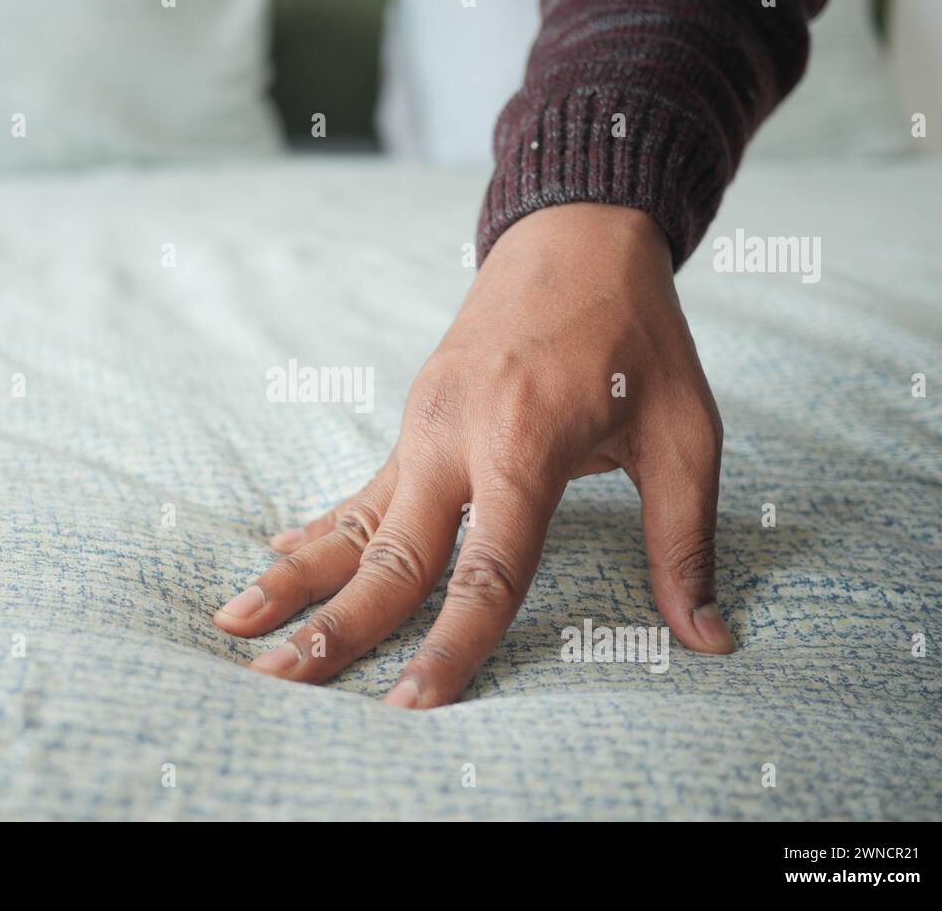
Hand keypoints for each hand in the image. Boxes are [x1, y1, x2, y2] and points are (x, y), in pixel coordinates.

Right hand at [214, 203, 733, 707]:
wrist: (574, 234)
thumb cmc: (636, 334)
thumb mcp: (684, 432)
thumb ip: (685, 539)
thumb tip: (706, 637)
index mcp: (525, 445)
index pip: (485, 571)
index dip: (451, 647)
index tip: (410, 708)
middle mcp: (456, 438)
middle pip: (389, 557)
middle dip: (333, 626)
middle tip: (279, 684)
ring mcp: (423, 426)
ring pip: (354, 523)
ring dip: (294, 578)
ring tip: (234, 624)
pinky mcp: (414, 420)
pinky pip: (360, 490)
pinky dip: (317, 529)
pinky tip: (274, 556)